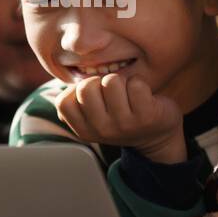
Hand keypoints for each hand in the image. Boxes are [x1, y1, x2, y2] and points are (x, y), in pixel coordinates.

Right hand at [55, 73, 185, 162]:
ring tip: (128, 93)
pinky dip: (139, 81)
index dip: (77, 90)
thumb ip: (76, 106)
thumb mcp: (94, 119)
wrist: (158, 135)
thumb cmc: (121, 117)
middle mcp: (102, 130)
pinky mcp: (147, 116)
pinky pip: (135, 83)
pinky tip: (142, 94)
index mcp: (85, 131)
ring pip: (111, 81)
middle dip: (100, 82)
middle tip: (113, 92)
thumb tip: (60, 90)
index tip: (93, 95)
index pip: (64, 102)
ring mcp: (125, 124)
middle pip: (86, 87)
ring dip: (121, 81)